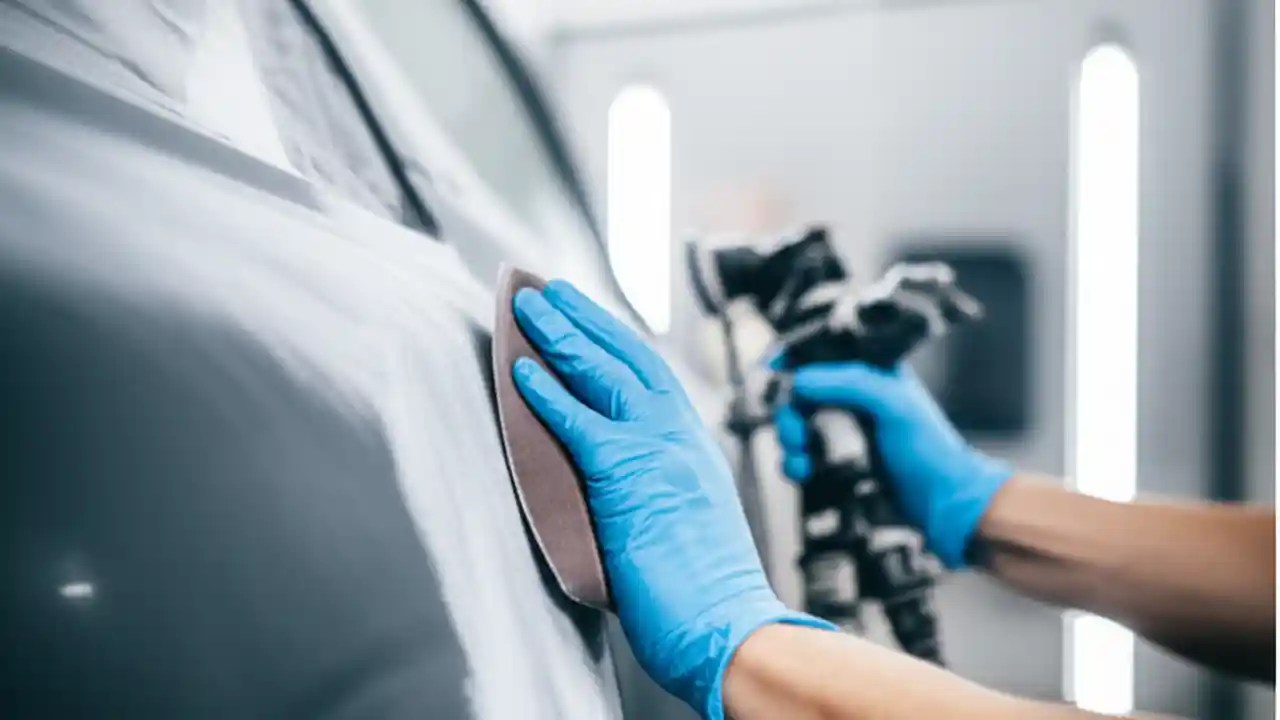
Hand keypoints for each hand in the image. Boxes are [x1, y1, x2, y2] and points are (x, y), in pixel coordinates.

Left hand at [512, 281, 831, 719]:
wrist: (729, 626)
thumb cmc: (707, 593)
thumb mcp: (688, 524)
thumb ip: (657, 493)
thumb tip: (618, 492)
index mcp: (695, 446)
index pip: (653, 377)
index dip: (616, 342)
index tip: (589, 319)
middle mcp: (681, 437)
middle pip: (630, 358)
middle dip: (586, 319)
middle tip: (549, 290)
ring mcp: (658, 451)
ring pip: (605, 374)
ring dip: (562, 336)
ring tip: (528, 306)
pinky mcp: (629, 476)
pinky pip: (580, 422)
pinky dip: (547, 393)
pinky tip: (521, 370)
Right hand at [774, 362, 1011, 567]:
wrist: (943, 505)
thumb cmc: (930, 451)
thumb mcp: (894, 403)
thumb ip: (848, 382)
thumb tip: (799, 381)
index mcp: (868, 373)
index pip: (819, 355)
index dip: (791, 361)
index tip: (771, 374)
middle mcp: (851, 399)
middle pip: (798, 393)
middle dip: (787, 412)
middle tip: (794, 433)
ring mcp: (843, 432)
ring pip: (795, 426)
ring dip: (789, 441)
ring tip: (801, 459)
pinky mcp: (836, 463)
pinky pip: (801, 457)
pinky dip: (795, 463)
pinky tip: (804, 472)